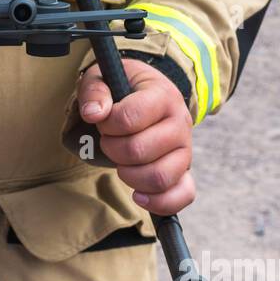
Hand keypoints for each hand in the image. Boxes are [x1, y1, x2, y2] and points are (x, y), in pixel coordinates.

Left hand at [76, 58, 194, 215]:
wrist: (149, 97)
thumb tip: (94, 113)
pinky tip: (137, 195)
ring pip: (158, 177)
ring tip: (121, 163)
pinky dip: (158, 202)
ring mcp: (185, 150)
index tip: (104, 120)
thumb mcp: (104, 78)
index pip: (130, 117)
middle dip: (113, 149)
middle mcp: (180, 123)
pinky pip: (182, 195)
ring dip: (129, 175)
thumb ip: (95, 91)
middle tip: (109, 141)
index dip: (108, 124)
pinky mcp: (185, 171)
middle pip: (140, 150)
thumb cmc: (124, 89)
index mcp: (162, 95)